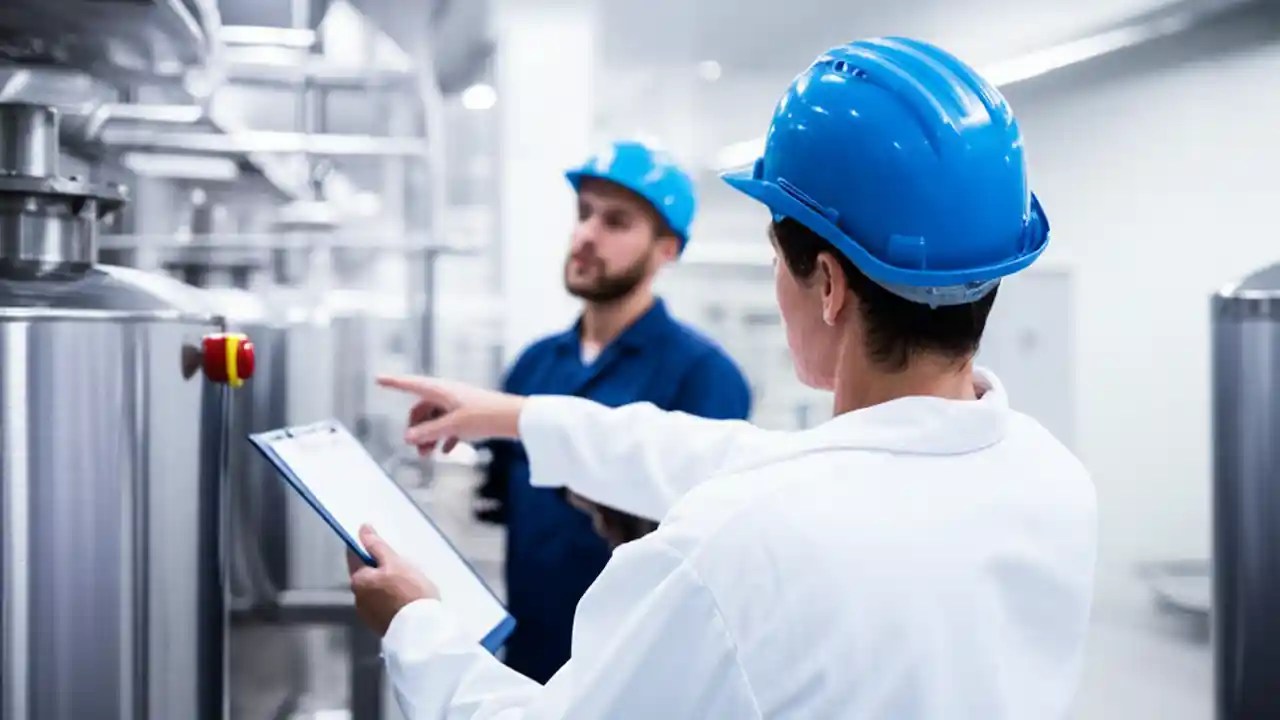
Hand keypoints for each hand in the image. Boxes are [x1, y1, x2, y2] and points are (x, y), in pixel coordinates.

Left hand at [347, 525, 438, 635]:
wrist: (422, 630)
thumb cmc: (409, 591)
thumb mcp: (394, 562)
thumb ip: (377, 546)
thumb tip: (362, 529)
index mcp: (358, 580)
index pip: (354, 555)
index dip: (365, 545)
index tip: (377, 540)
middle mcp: (357, 598)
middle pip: (365, 574)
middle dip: (378, 567)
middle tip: (400, 563)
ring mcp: (368, 614)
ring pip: (374, 590)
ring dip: (385, 584)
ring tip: (407, 582)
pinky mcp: (379, 625)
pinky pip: (382, 604)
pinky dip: (390, 598)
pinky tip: (405, 598)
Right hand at [376, 374, 525, 456]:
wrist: (514, 418)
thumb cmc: (485, 415)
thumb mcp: (453, 426)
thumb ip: (429, 433)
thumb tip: (408, 438)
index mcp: (441, 390)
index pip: (411, 384)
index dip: (394, 382)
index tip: (378, 378)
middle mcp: (448, 394)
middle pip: (422, 409)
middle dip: (416, 428)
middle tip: (416, 449)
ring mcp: (458, 404)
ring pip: (435, 419)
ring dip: (429, 436)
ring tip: (429, 455)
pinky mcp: (469, 414)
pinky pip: (450, 425)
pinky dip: (445, 436)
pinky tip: (446, 450)